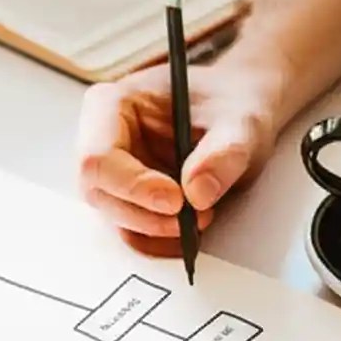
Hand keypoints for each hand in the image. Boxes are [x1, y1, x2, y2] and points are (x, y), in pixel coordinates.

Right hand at [76, 57, 284, 255]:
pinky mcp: (127, 197)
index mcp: (111, 104)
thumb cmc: (232, 101)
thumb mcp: (241, 120)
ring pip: (115, 216)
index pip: (99, 157)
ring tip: (202, 217)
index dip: (133, 186)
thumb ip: (225, 153)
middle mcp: (101, 139)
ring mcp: (112, 171)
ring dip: (157, 228)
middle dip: (147, 215)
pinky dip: (161, 239)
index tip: (177, 200)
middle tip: (196, 217)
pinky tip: (192, 232)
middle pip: (99, 192)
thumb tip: (199, 193)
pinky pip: (132, 230)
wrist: (240, 111)